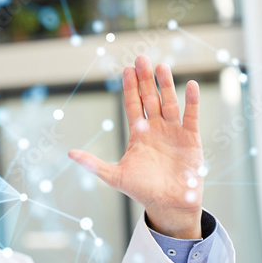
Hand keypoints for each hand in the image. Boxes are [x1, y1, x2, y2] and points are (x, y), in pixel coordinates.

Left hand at [69, 56, 202, 238]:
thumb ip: (93, 163)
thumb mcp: (114, 176)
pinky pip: (191, 116)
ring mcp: (173, 132)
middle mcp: (155, 129)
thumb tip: (70, 153)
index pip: (132, 105)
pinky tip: (190, 85)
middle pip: (149, 99)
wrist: (168, 204)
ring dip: (165, 85)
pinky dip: (191, 101)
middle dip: (145, 80)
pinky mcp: (191, 139)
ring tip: (162, 66)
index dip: (130, 88)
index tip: (126, 69)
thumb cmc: (141, 190)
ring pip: (169, 103)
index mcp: (137, 135)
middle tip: (142, 58)